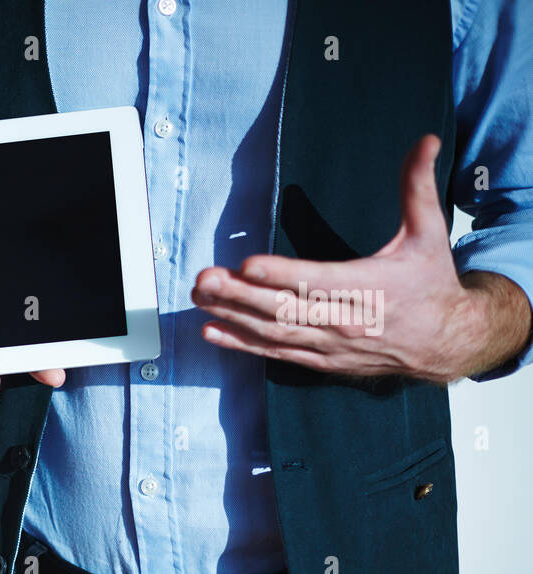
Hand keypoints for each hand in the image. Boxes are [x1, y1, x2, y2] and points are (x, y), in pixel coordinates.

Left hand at [191, 134, 531, 382]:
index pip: (318, 280)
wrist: (446, 343)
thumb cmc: (430, 284)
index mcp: (370, 288)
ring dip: (232, 316)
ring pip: (273, 332)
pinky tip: (212, 331)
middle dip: (240, 295)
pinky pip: (275, 353)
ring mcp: (330, 344)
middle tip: (204, 279)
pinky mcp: (320, 360)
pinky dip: (242, 344)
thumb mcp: (429, 233)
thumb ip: (417, 187)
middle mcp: (346, 320)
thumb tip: (424, 141)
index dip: (281, 274)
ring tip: (199, 298)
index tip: (247, 265)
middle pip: (285, 309)